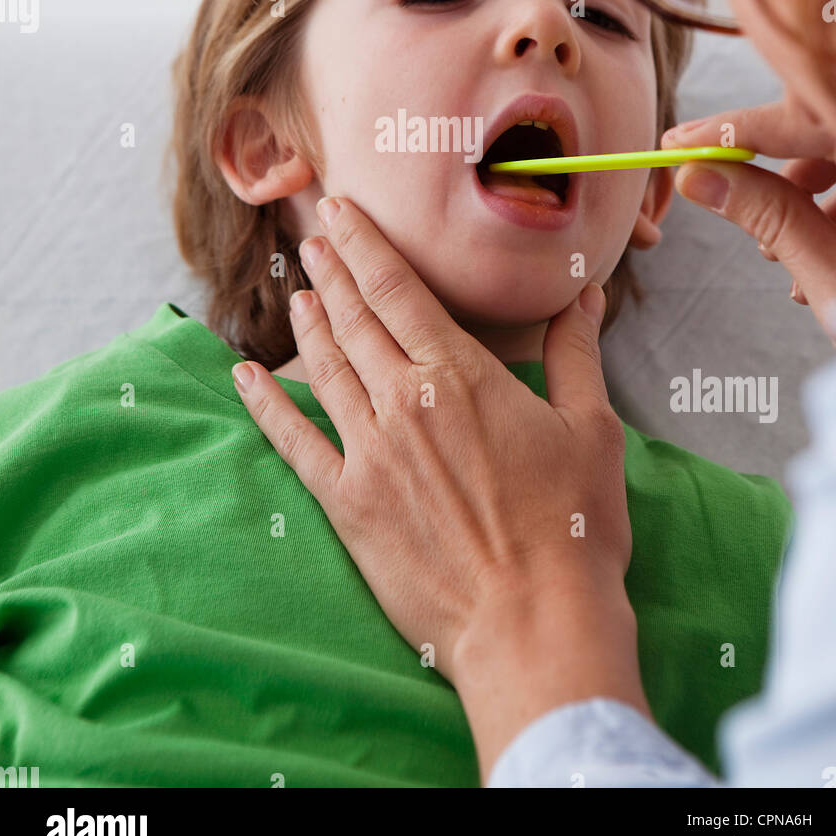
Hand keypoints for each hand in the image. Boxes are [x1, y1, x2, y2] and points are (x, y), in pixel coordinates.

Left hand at [231, 195, 647, 778]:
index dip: (365, 245)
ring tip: (298, 291)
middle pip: (356, 319)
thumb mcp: (591, 427)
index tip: (340, 212)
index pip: (399, 290)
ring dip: (308, 324)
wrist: (533, 623)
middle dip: (333, 271)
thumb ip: (575, 353)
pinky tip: (244, 377)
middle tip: (313, 236)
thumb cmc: (574, 528)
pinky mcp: (347, 503)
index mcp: (461, 375)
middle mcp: (404, 402)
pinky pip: (293, 442)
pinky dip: (265, 406)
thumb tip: (586, 294)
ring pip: (326, 368)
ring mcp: (369, 453)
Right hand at [662, 95, 835, 345]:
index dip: (730, 131)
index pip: (797, 117)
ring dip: (806, 190)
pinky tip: (824, 258)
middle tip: (716, 190)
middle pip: (820, 124)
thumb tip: (698, 180)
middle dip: (770, 166)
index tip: (677, 143)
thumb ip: (774, 221)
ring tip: (780, 252)